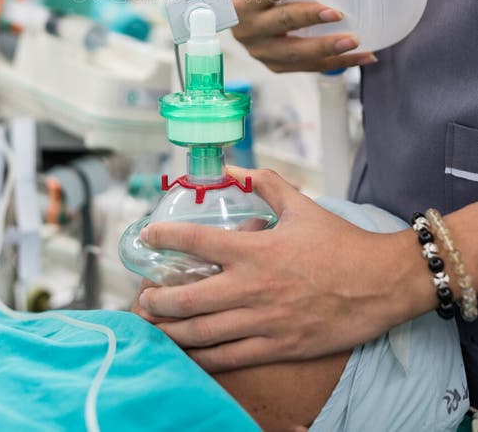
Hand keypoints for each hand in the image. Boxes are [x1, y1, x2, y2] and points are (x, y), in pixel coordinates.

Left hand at [136, 169, 429, 372]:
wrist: (381, 283)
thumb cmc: (341, 243)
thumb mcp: (301, 204)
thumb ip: (264, 182)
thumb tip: (233, 167)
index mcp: (256, 250)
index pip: (197, 242)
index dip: (165, 238)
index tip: (146, 238)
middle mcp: (252, 288)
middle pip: (188, 299)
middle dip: (157, 300)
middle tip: (142, 297)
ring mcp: (263, 322)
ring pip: (203, 333)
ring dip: (171, 330)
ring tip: (152, 326)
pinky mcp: (278, 347)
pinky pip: (230, 357)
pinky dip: (202, 357)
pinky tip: (187, 353)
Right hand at [231, 0, 376, 71]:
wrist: (230, 19)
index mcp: (242, 1)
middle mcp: (248, 29)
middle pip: (283, 22)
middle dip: (311, 17)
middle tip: (338, 13)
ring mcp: (261, 51)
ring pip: (297, 52)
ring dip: (328, 47)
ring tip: (354, 41)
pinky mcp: (275, 66)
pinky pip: (310, 67)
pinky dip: (340, 62)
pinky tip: (363, 56)